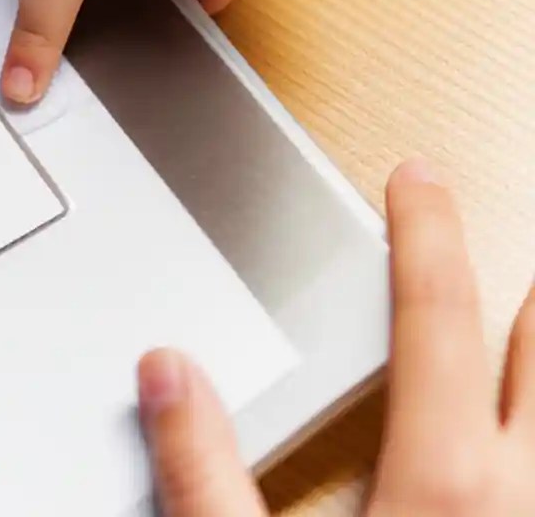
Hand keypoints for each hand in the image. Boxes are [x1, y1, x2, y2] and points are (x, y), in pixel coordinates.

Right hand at [136, 159, 534, 515]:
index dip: (425, 234)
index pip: (437, 317)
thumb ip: (204, 471)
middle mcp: (516, 497)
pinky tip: (521, 428)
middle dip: (526, 287)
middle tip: (512, 241)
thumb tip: (169, 377)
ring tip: (530, 308)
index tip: (418, 183)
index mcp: (444, 480)